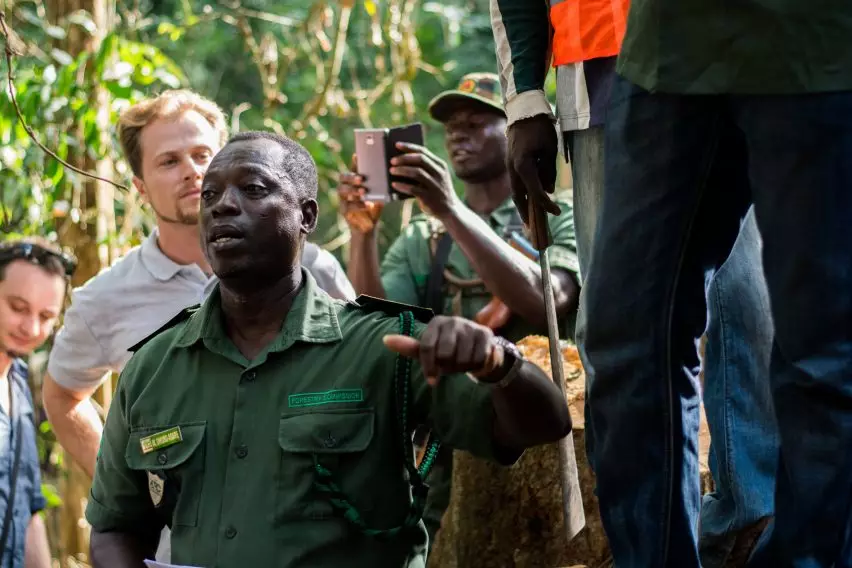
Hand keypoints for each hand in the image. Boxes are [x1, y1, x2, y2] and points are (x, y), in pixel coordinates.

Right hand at [337, 155, 383, 234]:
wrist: (369, 226)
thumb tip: (387, 172)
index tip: (357, 157)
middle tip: (361, 179)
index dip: (353, 163)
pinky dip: (358, 205)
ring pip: (341, 190)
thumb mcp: (378, 195)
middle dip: (351, 177)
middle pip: (342, 177)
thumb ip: (379, 185)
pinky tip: (367, 205)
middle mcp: (346, 188)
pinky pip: (347, 206)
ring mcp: (343, 199)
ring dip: (352, 190)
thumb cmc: (373, 207)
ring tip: (363, 191)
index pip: (352, 169)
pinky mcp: (344, 211)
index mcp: (353, 182)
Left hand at [384, 316, 504, 385]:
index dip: (429, 367)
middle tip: (451, 364)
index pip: (426, 347)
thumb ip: (409, 347)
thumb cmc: (449, 351)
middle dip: (448, 366)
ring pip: (461, 359)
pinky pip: (476, 359)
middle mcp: (452, 320)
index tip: (432, 380)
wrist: (480, 349)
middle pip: (444, 355)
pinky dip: (475, 366)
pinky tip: (474, 359)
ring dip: (461, 367)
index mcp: (436, 323)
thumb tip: (385, 339)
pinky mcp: (485, 334)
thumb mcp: (429, 351)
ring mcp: (469, 326)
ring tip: (462, 361)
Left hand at [388, 142, 459, 218]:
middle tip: (392, 161)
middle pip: (420, 159)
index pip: (423, 151)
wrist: (450, 210)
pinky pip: (413, 189)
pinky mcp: (430, 197)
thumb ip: (424, 169)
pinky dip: (402, 186)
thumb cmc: (437, 191)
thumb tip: (401, 162)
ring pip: (416, 172)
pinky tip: (394, 184)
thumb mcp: (436, 177)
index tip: (397, 144)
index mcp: (440, 165)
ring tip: (391, 171)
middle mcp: (439, 173)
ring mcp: (435, 185)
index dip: (409, 147)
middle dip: (404, 158)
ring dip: (402, 170)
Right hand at [506, 114, 560, 223]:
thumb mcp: (550, 149)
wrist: (523, 110)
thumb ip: (549, 171)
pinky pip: (517, 182)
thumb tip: (548, 190)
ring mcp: (510, 166)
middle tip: (533, 228)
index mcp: (524, 166)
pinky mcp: (511, 163)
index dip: (546, 204)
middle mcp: (513, 169)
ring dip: (523, 205)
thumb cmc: (539, 128)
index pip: (536, 192)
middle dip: (526, 213)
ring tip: (531, 218)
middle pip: (518, 197)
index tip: (556, 212)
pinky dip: (523, 193)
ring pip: (516, 191)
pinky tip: (530, 199)